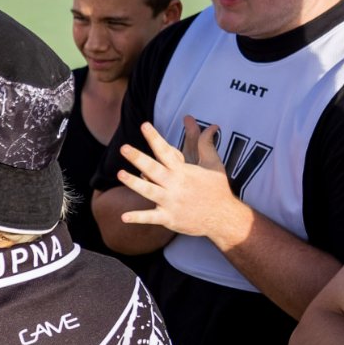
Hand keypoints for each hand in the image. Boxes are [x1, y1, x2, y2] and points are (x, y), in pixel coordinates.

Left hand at [114, 118, 254, 248]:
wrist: (224, 218)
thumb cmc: (217, 189)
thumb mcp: (214, 164)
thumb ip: (206, 145)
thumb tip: (211, 126)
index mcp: (183, 171)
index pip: (166, 151)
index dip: (155, 138)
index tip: (144, 125)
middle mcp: (175, 185)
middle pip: (153, 169)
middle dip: (138, 158)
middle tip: (124, 148)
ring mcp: (171, 202)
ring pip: (149, 191)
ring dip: (134, 183)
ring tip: (120, 174)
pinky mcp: (170, 219)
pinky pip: (151, 218)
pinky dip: (138, 218)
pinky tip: (123, 217)